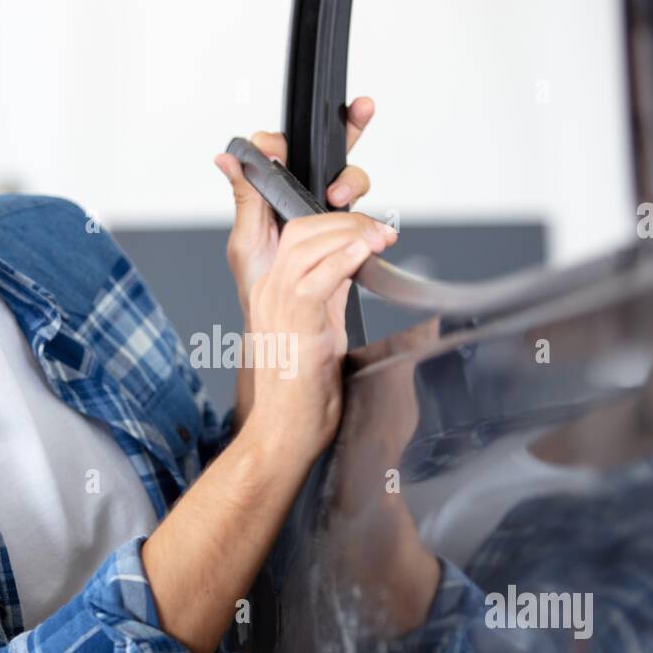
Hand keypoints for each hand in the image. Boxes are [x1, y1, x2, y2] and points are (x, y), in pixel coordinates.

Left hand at [213, 96, 375, 307]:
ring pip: (349, 180)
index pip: (278, 153)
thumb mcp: (248, 242)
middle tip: (360, 109)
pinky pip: (366, 215)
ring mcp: (327, 216)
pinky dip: (372, 217)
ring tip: (339, 196)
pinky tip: (371, 228)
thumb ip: (246, 197)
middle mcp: (300, 200)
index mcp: (270, 197)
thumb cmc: (263, 290)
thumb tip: (226, 158)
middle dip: (348, 127)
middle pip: (326, 153)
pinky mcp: (349, 236)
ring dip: (352, 180)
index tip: (281, 147)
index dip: (282, 142)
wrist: (291, 334)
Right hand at [238, 211, 397, 465]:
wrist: (285, 431)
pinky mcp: (294, 325)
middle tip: (382, 232)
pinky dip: (343, 260)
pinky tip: (367, 254)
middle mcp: (269, 293)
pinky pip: (315, 279)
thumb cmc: (303, 392)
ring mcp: (277, 307)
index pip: (296, 233)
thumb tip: (354, 264)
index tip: (368, 227)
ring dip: (351, 234)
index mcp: (273, 291)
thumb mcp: (321, 329)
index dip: (334, 220)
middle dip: (347, 221)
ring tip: (382, 238)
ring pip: (307, 245)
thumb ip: (331, 294)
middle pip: (300, 230)